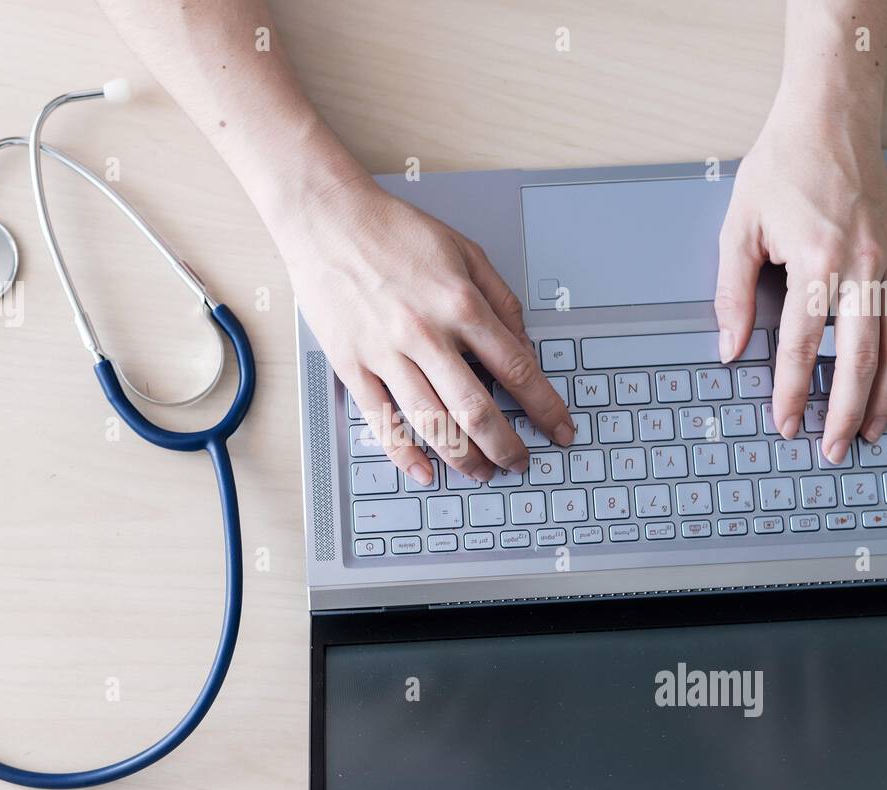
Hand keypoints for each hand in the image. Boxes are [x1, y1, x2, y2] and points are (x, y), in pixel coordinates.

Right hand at [277, 179, 573, 483]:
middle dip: (506, 446)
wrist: (327, 218)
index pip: (518, 370)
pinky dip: (405, 454)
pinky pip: (382, 421)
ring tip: (481, 472)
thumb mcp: (466, 252)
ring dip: (463, 458)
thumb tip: (525, 346)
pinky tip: (425, 471)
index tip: (559, 429)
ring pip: (432, 424)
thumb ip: (501, 301)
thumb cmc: (393, 231)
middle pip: (477, 409)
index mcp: (460, 304)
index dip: (545, 408)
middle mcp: (425, 333)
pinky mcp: (352, 365)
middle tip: (520, 463)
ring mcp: (386, 353)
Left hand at [715, 106, 886, 461]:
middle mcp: (863, 266)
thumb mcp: (739, 229)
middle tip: (832, 447)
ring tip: (869, 429)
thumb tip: (729, 347)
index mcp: (817, 262)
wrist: (831, 119)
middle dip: (844, 412)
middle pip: (858, 359)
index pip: (802, 346)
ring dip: (886, 396)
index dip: (792, 392)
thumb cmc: (783, 166)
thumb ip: (731, 294)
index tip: (786, 422)